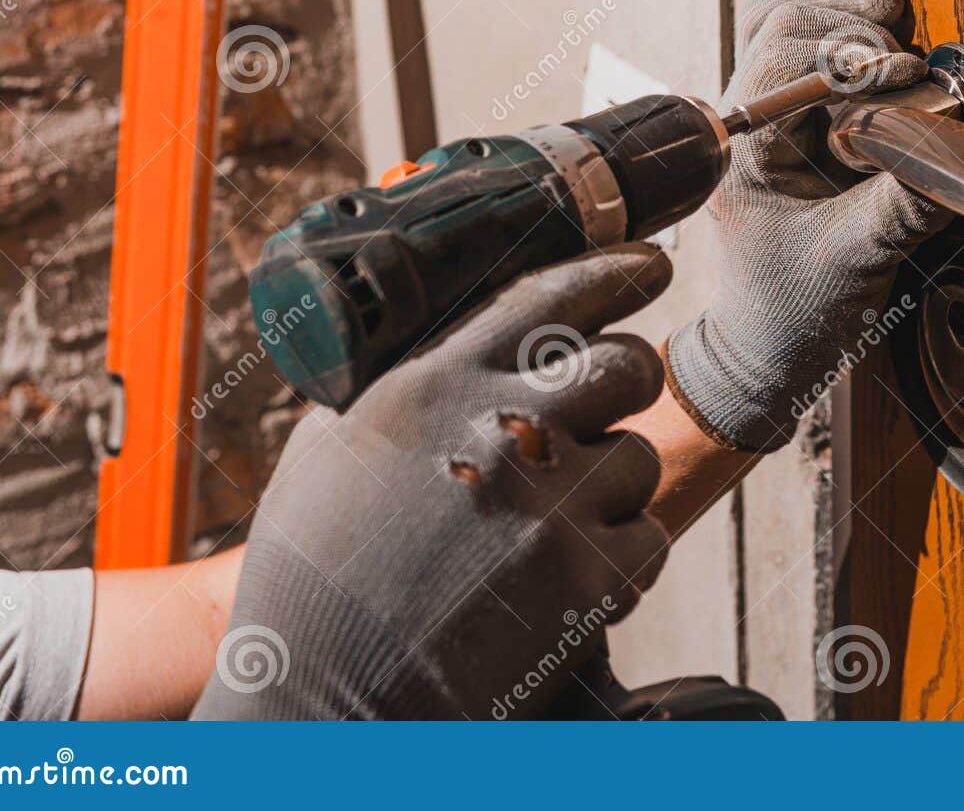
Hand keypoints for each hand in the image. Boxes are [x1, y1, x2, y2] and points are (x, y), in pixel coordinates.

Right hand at [193, 244, 672, 719]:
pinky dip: (619, 558)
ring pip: (638, 455)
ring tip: (543, 527)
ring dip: (609, 485)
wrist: (322, 699)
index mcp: (433, 388)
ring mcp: (551, 506)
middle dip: (625, 381)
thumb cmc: (314, 581)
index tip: (650, 266)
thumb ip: (406, 388)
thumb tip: (465, 347)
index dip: (616, 271)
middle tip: (599, 412)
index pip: (550, 296)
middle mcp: (500, 431)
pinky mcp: (588, 581)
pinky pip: (648, 540)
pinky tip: (561, 579)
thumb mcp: (331, 449)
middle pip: (625, 363)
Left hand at [664, 0, 951, 451]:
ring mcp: (765, 118)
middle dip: (848, 19)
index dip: (849, 54)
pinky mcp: (793, 124)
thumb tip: (962, 153)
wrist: (771, 349)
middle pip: (779, 23)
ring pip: (787, 25)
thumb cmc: (797, 314)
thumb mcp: (855, 262)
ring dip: (844, 11)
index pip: (781, 60)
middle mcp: (744, 123)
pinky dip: (845, 30)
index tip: (907, 73)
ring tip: (894, 10)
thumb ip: (903, 207)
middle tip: (904, 40)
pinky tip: (884, 26)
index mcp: (743, 151)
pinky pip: (806, 52)